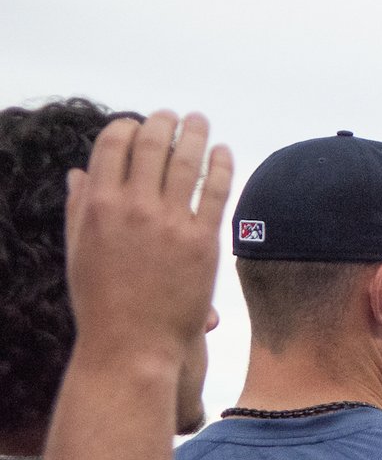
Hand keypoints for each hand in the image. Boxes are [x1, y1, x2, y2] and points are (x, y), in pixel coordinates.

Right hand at [65, 111, 232, 371]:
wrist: (133, 344)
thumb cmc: (101, 300)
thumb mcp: (79, 249)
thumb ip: (80, 207)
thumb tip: (80, 173)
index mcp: (98, 204)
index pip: (113, 145)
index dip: (128, 127)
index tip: (139, 124)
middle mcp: (133, 208)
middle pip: (152, 146)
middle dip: (164, 123)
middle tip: (174, 115)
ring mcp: (169, 223)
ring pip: (186, 162)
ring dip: (195, 134)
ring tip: (200, 120)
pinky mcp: (202, 242)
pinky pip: (215, 192)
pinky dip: (222, 165)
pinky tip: (225, 151)